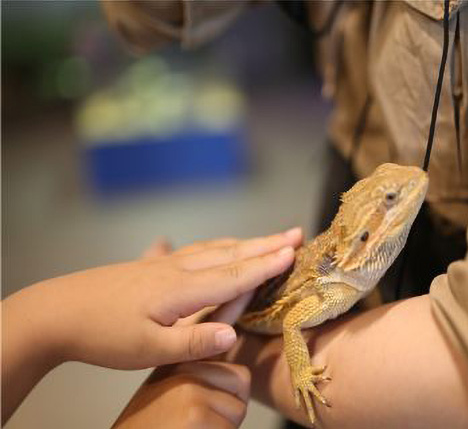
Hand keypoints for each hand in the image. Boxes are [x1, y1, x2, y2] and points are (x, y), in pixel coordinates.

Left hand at [2, 228, 300, 421]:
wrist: (57, 311)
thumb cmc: (103, 334)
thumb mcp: (148, 349)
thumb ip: (192, 343)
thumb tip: (233, 336)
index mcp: (182, 289)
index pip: (235, 275)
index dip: (266, 264)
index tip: (293, 251)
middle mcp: (178, 269)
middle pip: (230, 254)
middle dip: (265, 244)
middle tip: (295, 233)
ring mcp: (164, 264)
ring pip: (213, 249)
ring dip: (244, 243)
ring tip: (266, 239)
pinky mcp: (151, 267)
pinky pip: (192, 251)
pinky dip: (213, 247)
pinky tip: (205, 246)